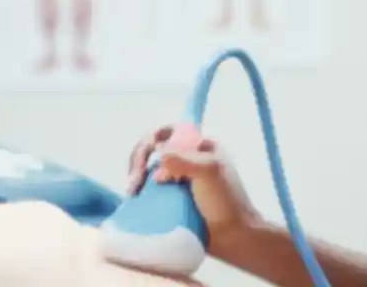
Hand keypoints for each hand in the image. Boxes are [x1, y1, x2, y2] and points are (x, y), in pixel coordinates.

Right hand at [127, 126, 261, 252]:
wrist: (233, 237)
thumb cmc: (226, 201)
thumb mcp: (209, 172)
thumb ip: (184, 159)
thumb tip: (158, 154)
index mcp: (199, 145)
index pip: (168, 130)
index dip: (153, 138)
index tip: (148, 153)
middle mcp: (187, 158)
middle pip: (153, 148)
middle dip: (140, 158)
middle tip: (135, 180)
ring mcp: (178, 178)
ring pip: (148, 168)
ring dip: (136, 175)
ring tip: (133, 191)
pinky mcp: (171, 197)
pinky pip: (149, 187)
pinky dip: (140, 189)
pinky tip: (135, 197)